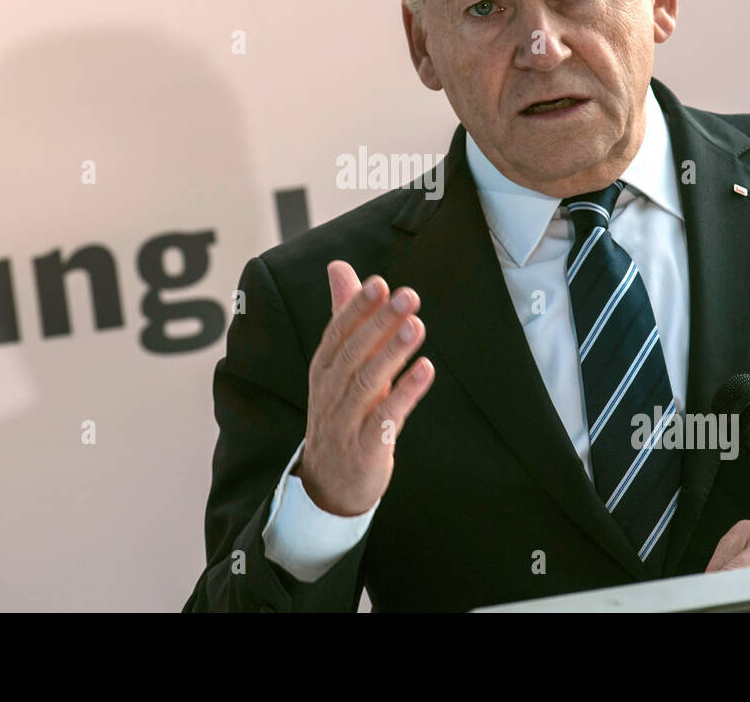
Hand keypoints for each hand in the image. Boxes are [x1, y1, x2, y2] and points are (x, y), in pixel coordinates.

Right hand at [296, 260, 434, 515]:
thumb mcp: (338, 364)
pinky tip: (426, 371)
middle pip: (354, 353)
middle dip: (380, 323)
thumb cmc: (340, 412)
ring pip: (367, 383)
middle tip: (408, 296)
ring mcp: (346, 421)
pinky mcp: (365, 448)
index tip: (379, 283)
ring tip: (417, 327)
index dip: (357, 308)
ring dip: (393, 354)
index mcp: (324, 368)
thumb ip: (343, 315)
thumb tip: (340, 266)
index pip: (337, 332)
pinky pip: (384, 419)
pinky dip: (404, 394)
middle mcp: (330, 391)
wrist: (328, 484)